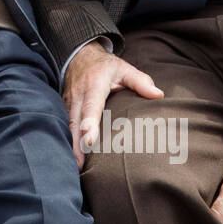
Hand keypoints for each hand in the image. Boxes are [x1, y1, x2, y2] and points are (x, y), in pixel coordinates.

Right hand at [64, 44, 162, 167]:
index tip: (90, 139)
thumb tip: (159, 95)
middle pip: (75, 121)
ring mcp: (68, 102)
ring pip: (67, 126)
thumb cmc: (105, 66)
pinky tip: (69, 158)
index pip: (91, 105)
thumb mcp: (124, 68)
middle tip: (80, 165)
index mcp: (94, 85)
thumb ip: (140, 81)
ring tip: (76, 167)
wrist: (79, 56)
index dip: (90, 122)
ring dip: (70, 146)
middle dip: (76, 143)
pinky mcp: (64, 107)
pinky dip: (66, 141)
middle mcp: (78, 95)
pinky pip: (64, 126)